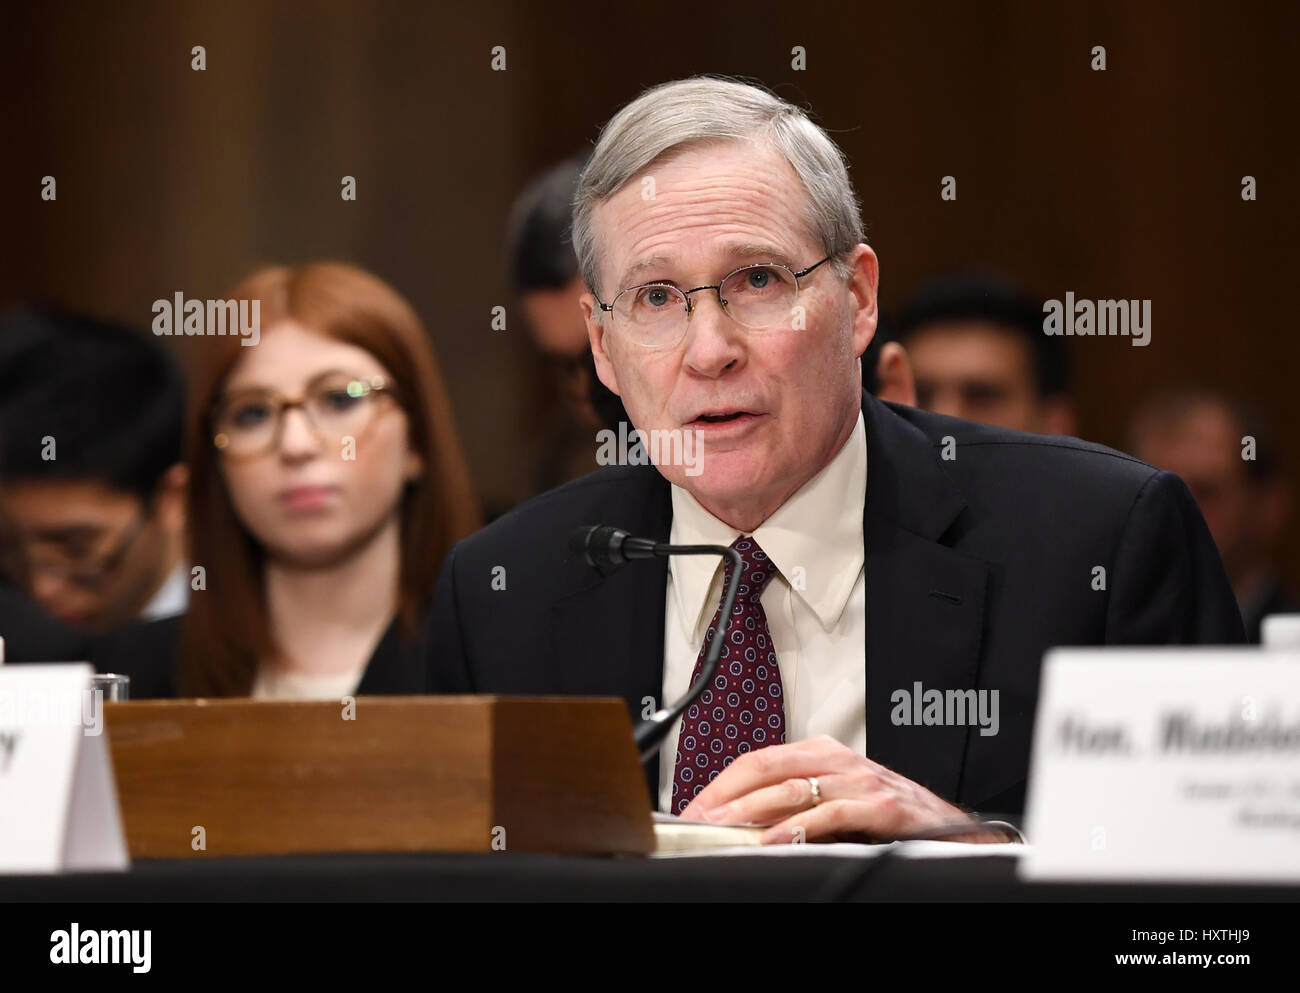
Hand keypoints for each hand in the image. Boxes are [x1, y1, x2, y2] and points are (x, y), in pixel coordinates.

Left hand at [678, 734, 1006, 844]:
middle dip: (725, 795)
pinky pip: (829, 814)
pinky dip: (796, 828)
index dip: (722, 783)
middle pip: (765, 767)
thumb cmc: (892, 817)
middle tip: (697, 818)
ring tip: (723, 828)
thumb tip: (742, 823)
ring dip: (750, 811)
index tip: (695, 807)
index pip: (758, 759)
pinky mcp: (879, 805)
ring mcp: (859, 780)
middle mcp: (837, 759)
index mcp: (823, 752)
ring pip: (790, 788)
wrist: (954, 830)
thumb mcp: (837, 801)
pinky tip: (773, 840)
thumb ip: (795, 805)